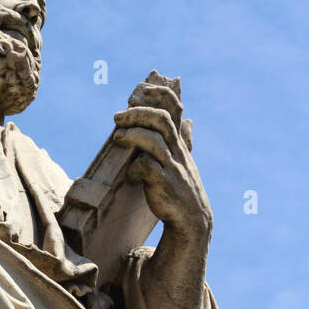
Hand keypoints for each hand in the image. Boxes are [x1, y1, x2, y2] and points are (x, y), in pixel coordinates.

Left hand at [112, 73, 211, 242]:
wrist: (192, 220)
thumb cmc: (181, 188)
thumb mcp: (184, 160)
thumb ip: (180, 140)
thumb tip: (187, 120)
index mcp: (178, 142)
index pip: (174, 108)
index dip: (159, 94)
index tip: (141, 88)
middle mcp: (177, 151)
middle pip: (161, 120)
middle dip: (138, 114)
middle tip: (117, 118)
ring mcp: (172, 167)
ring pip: (153, 141)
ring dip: (132, 135)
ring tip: (117, 138)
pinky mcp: (165, 184)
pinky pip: (147, 168)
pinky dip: (135, 168)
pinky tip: (131, 176)